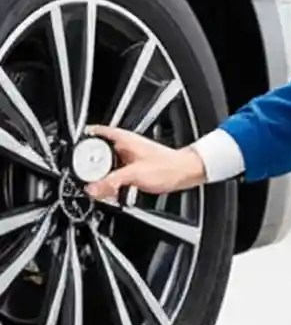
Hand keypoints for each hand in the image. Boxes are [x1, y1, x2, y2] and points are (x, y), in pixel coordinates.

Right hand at [82, 125, 206, 200]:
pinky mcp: (134, 167)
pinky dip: (113, 182)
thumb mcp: (135, 175)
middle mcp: (124, 145)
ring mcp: (129, 156)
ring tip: (101, 188)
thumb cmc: (168, 168)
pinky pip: (117, 174)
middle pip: (97, 153)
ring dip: (103, 177)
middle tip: (86, 178)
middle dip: (90, 166)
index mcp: (122, 139)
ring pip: (107, 165)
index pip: (93, 133)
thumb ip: (111, 182)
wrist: (186, 173)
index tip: (71, 152)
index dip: (80, 140)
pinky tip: (115, 191)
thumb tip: (91, 188)